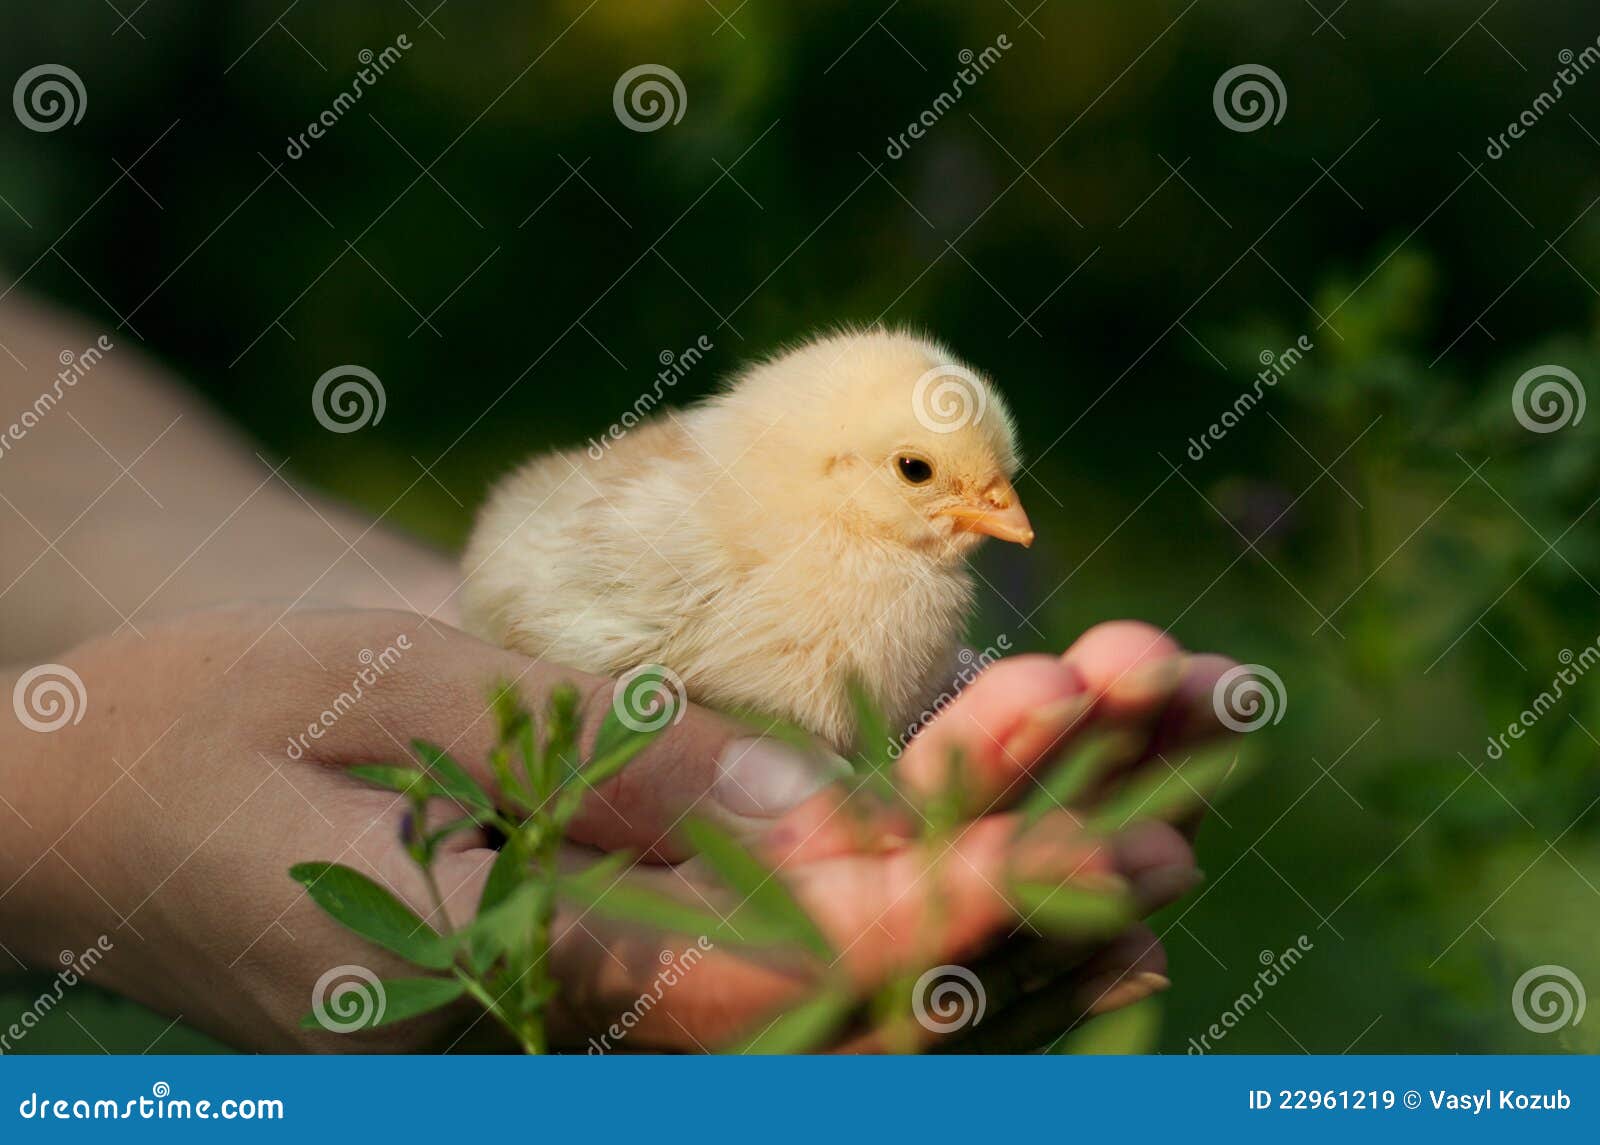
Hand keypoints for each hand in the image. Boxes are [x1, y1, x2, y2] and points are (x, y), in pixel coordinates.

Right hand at [0, 607, 1228, 1051]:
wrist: (73, 811)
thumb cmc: (199, 728)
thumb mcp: (387, 701)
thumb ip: (604, 763)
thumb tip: (821, 810)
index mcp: (501, 980)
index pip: (773, 966)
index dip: (942, 906)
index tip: (1093, 843)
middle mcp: (550, 1035)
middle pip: (819, 1010)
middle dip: (1001, 935)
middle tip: (1174, 857)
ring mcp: (553, 1026)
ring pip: (794, 1007)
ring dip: (963, 940)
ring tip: (1137, 866)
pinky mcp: (553, 987)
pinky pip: (732, 973)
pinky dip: (863, 926)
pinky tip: (963, 865)